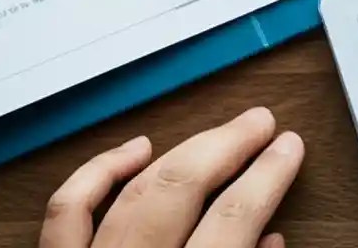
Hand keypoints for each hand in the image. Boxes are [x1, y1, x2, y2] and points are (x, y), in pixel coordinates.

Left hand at [40, 107, 303, 247]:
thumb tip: (272, 240)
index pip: (234, 219)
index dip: (268, 176)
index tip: (289, 147)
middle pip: (181, 189)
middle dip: (227, 146)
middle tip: (260, 121)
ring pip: (133, 190)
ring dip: (181, 151)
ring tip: (218, 131)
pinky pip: (69, 210)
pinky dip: (99, 173)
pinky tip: (135, 150)